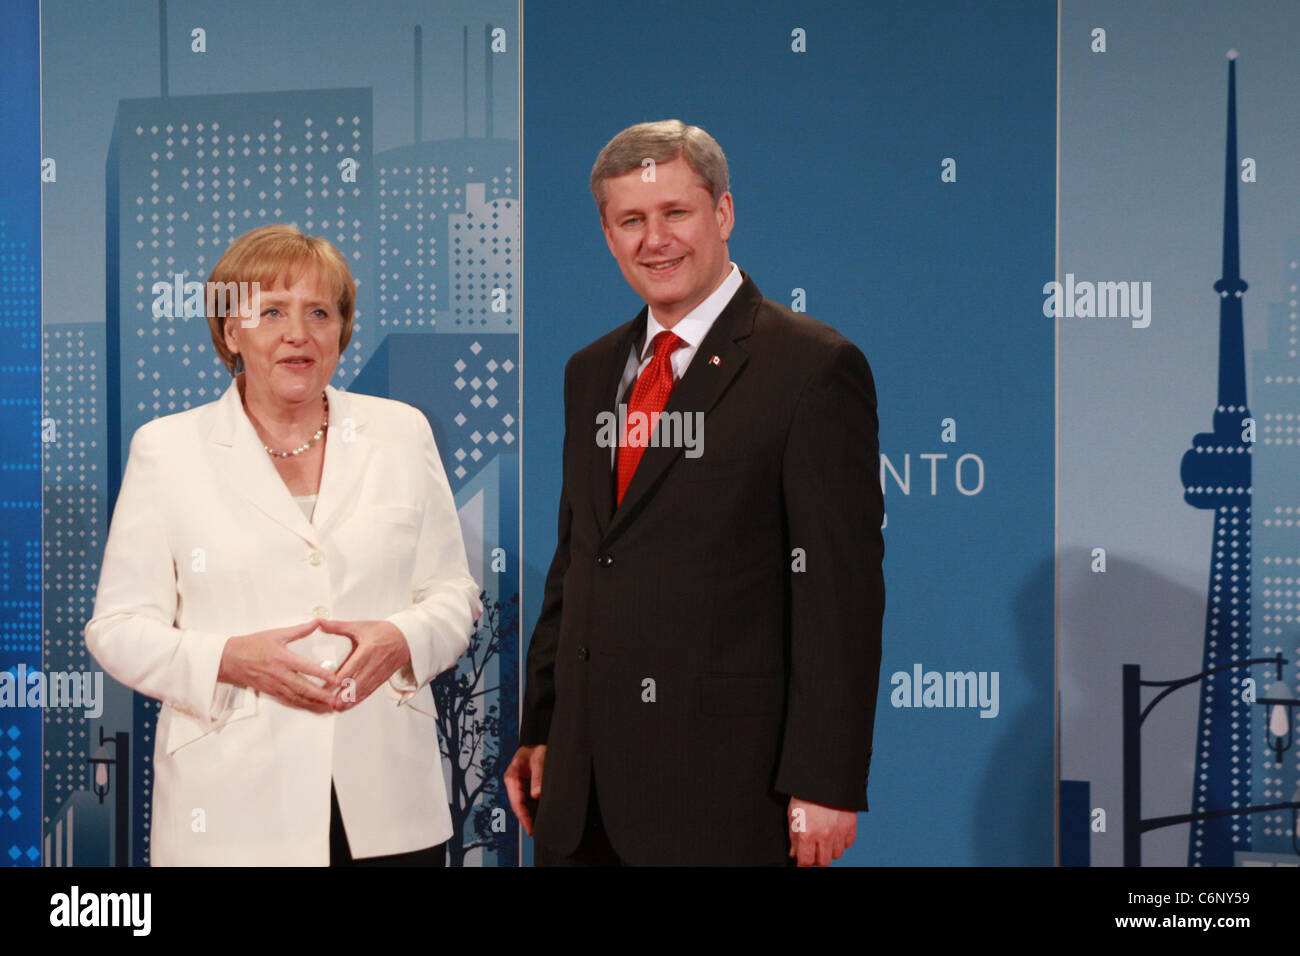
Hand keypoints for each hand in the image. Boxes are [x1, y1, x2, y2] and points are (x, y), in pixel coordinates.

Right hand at [217, 619, 340, 712]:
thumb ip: (300, 630)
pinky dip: (300, 705)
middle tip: (334, 699)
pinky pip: (287, 700)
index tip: (335, 678)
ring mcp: (274, 685)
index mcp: (282, 658)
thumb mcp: (277, 633)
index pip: (306, 667)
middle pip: (303, 687)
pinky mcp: (270, 691)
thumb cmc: (253, 644)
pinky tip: (310, 707)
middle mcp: (279, 674)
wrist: (229, 659)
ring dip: (313, 703)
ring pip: (296, 697)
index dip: (322, 674)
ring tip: (327, 706)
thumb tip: (318, 622)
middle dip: (320, 695)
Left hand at [317, 619, 411, 709]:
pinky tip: (350, 705)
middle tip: (332, 702)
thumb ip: (339, 626)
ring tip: (338, 707)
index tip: (331, 683)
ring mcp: (379, 672)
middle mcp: (375, 663)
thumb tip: (320, 623)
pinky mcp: (382, 678)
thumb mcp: (361, 626)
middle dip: (345, 694)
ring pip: (364, 689)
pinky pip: (370, 691)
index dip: (343, 676)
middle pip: (359, 682)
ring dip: (351, 700)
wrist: (406, 638)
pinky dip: (359, 699)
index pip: (354, 666)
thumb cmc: (383, 631)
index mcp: (369, 649)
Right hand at [504, 745, 546, 836]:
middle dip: (525, 819)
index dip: (523, 817)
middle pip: (517, 806)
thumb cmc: (536, 750)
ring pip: (521, 804)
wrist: (538, 744)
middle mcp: (512, 782)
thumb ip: (538, 776)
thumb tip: (536, 795)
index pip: (516, 802)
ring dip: (528, 815)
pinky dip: (531, 808)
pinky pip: (525, 800)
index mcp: (511, 777)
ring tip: (536, 827)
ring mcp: (517, 785)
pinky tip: (537, 815)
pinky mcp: (524, 786)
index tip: (530, 828)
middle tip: (534, 832)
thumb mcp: (539, 760)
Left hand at [788, 796, 856, 865]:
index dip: (804, 864)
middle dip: (817, 859)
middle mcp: (824, 835)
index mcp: (807, 833)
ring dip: (830, 850)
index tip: (803, 862)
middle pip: (823, 862)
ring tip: (825, 839)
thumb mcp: (793, 815)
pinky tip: (836, 832)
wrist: (823, 778)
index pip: (806, 861)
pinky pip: (848, 843)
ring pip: (837, 854)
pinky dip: (842, 841)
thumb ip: (794, 837)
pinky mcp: (850, 825)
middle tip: (814, 851)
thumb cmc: (805, 794)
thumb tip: (795, 853)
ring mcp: (838, 831)